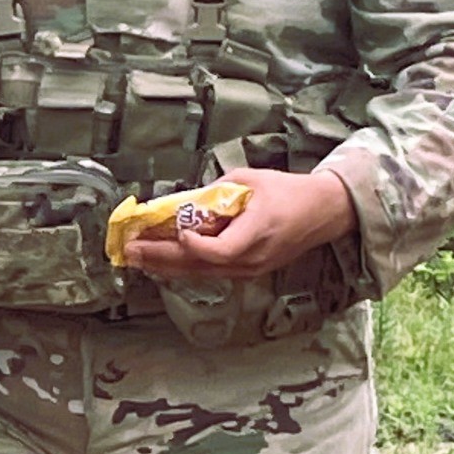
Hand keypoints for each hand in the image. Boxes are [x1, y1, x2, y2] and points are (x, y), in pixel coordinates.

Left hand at [124, 166, 356, 280]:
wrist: (324, 212)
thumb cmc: (290, 192)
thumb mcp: (251, 180)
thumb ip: (215, 192)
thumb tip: (181, 202)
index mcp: (259, 231)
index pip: (221, 250)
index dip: (195, 246)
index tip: (178, 232)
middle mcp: (254, 257)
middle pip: (201, 266)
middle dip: (161, 258)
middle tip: (130, 251)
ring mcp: (251, 269)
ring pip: (202, 273)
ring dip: (166, 265)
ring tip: (136, 258)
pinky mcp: (248, 271)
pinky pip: (210, 272)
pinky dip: (184, 267)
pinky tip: (161, 262)